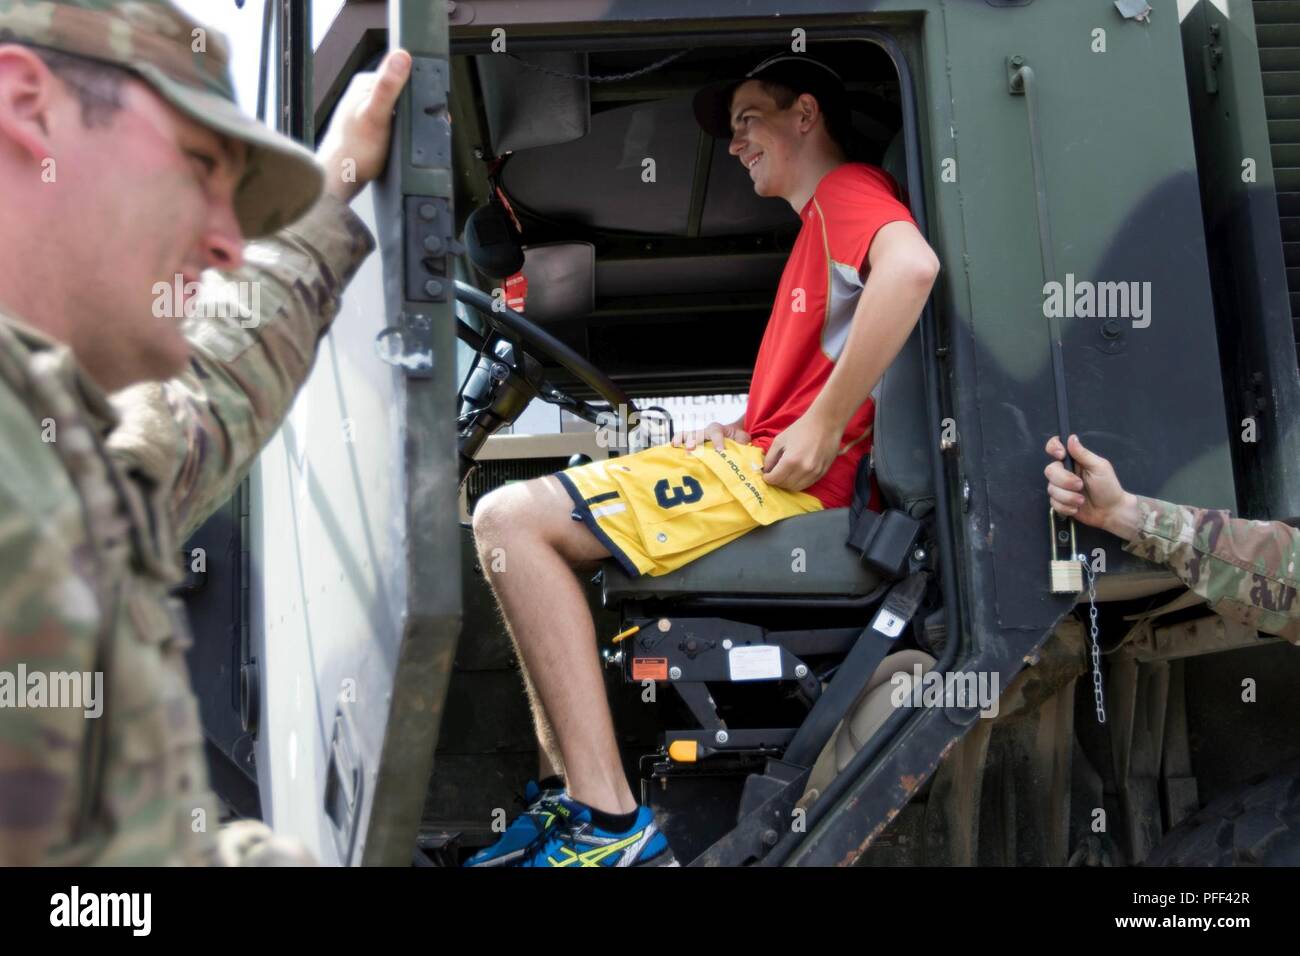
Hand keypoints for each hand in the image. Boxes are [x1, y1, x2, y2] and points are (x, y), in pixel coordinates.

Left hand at [316, 50, 412, 202]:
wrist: (342, 177)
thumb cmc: (355, 150)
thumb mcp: (377, 114)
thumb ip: (388, 85)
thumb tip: (401, 56)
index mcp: (364, 83)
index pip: (400, 73)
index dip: (418, 87)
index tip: (427, 105)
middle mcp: (364, 93)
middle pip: (401, 91)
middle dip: (415, 105)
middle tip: (419, 124)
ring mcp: (367, 108)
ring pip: (399, 106)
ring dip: (409, 118)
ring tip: (409, 132)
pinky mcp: (371, 124)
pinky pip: (394, 120)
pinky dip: (402, 128)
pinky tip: (400, 138)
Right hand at [671, 420, 749, 450]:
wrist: (730, 436)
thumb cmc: (736, 438)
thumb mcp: (743, 437)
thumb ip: (742, 439)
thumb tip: (741, 444)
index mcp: (718, 429)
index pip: (717, 432)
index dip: (718, 441)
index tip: (720, 452)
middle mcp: (704, 431)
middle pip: (697, 433)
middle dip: (694, 440)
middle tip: (691, 448)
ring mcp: (695, 437)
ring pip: (686, 435)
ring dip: (680, 440)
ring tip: (675, 446)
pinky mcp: (690, 443)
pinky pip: (680, 441)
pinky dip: (675, 444)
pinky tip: (670, 449)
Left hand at [761, 410, 840, 492]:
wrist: (826, 423)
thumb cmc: (801, 428)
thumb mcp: (780, 440)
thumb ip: (770, 457)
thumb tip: (765, 470)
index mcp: (791, 460)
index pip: (775, 479)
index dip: (767, 478)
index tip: (765, 475)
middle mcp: (803, 469)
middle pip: (785, 485)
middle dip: (776, 481)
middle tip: (774, 474)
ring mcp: (814, 472)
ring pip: (796, 487)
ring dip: (787, 483)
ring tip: (784, 475)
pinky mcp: (822, 473)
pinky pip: (807, 484)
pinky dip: (799, 482)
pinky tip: (795, 474)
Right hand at [1044, 434, 1139, 539]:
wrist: (1110, 511)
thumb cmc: (1109, 488)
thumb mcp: (1099, 467)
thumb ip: (1083, 453)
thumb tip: (1071, 437)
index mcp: (1074, 460)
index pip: (1055, 447)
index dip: (1053, 448)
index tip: (1061, 455)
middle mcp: (1065, 472)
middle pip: (1050, 470)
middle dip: (1065, 481)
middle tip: (1080, 485)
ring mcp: (1061, 487)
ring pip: (1051, 489)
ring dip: (1068, 497)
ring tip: (1082, 500)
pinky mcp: (1059, 501)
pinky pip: (1053, 503)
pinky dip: (1066, 507)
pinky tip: (1077, 507)